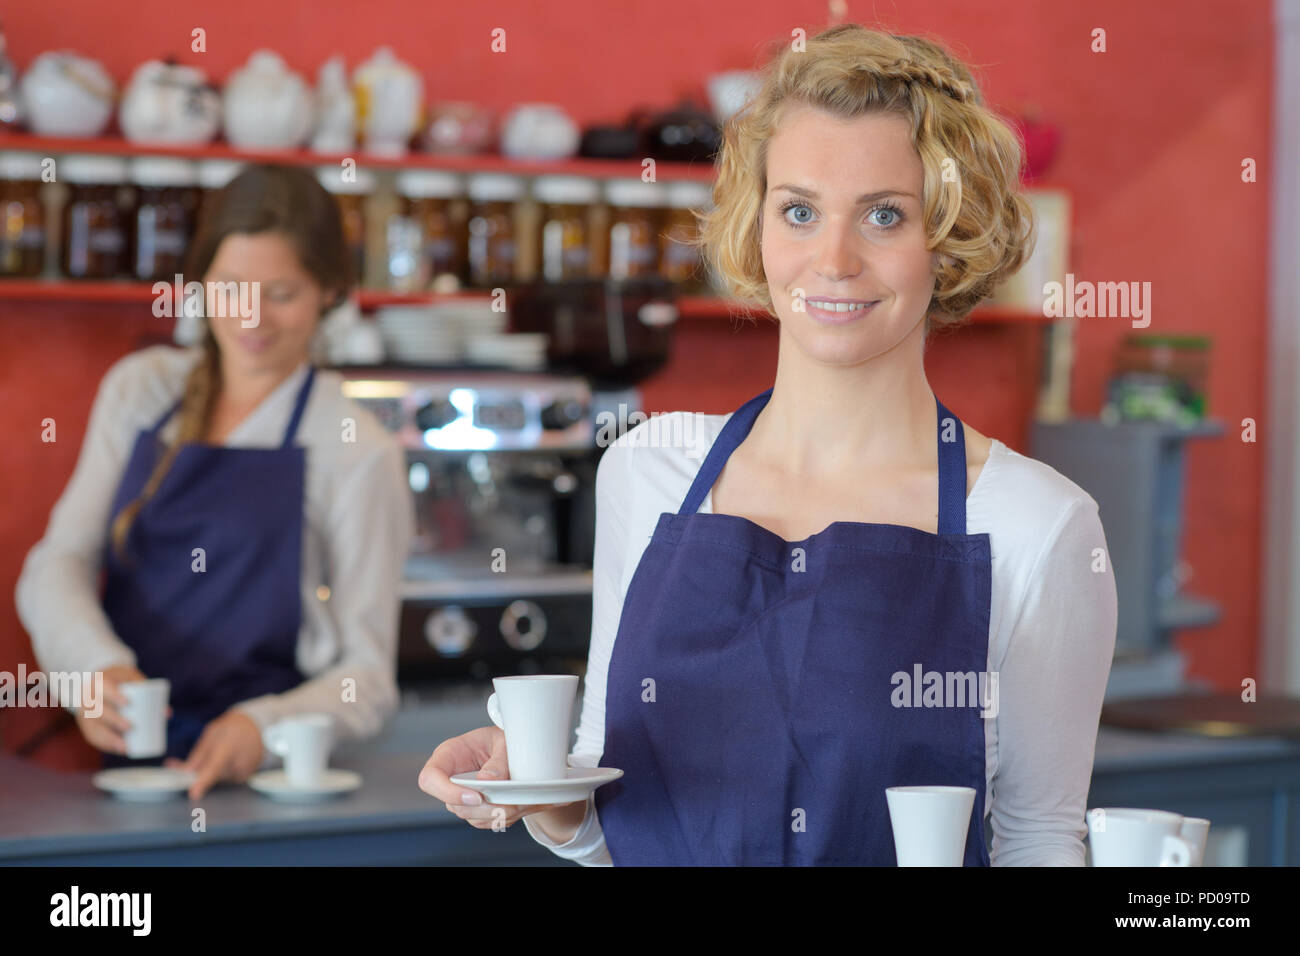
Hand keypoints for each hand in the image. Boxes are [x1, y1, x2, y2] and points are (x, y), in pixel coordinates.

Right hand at [73, 665, 172, 754]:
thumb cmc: (121, 681)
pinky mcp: (85, 724)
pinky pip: (92, 736)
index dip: (113, 695)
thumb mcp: (132, 679)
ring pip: (92, 727)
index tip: (127, 703)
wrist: (99, 682)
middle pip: (98, 709)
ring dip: (108, 738)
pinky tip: (117, 750)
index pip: (103, 687)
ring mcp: (84, 712)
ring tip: (125, 747)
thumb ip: (149, 693)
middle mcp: (88, 697)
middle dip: (113, 720)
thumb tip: (167, 714)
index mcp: (99, 681)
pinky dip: (105, 744)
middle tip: (129, 727)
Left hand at [164, 710, 263, 799]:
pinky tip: (230, 758)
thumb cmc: (234, 728)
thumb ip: (199, 754)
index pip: (214, 767)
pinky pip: (226, 779)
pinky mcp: (245, 777)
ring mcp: (244, 771)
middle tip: (207, 754)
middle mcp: (239, 762)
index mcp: (229, 746)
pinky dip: (223, 771)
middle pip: (212, 775)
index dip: (203, 781)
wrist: (260, 728)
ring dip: (215, 769)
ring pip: (218, 778)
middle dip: (203, 769)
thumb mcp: (212, 733)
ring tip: (224, 752)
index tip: (194, 793)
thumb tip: (186, 771)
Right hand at [418, 726, 577, 829]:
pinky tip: (515, 802)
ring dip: (495, 812)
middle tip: (508, 801)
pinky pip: (485, 821)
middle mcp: (451, 778)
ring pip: (470, 816)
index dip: (447, 792)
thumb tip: (487, 781)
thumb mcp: (505, 741)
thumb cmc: (506, 739)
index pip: (429, 779)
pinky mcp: (476, 808)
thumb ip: (498, 760)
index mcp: (449, 754)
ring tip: (517, 799)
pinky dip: (501, 816)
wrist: (519, 751)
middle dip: (482, 807)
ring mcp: (461, 796)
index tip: (476, 796)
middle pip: (453, 805)